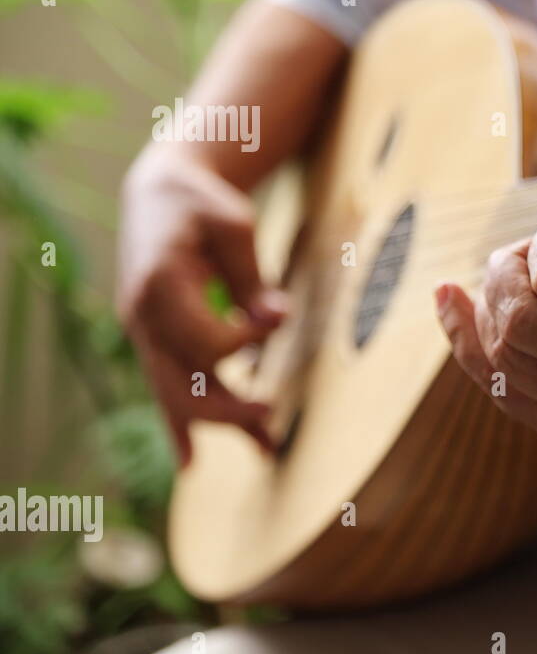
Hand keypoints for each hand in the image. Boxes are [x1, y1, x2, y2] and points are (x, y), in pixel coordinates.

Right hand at [116, 149, 285, 463]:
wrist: (160, 192)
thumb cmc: (202, 204)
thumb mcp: (234, 225)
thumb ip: (253, 277)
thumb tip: (278, 320)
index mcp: (159, 285)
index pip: (204, 340)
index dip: (245, 340)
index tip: (276, 318)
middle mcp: (142, 317)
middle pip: (184, 384)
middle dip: (230, 408)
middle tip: (273, 414)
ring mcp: (143, 334)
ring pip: (176, 396)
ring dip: (221, 424)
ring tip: (267, 448)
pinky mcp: (153, 341)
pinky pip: (165, 391)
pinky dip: (179, 426)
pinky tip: (191, 461)